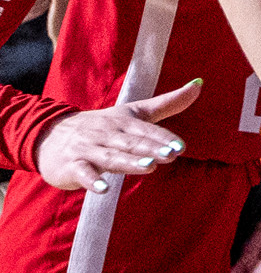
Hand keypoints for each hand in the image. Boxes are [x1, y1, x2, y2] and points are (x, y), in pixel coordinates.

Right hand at [35, 79, 201, 191]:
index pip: (145, 130)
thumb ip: (167, 103)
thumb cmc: (102, 126)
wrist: (49, 134)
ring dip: (128, 162)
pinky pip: (82, 173)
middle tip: (170, 156)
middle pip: (130, 142)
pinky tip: (103, 189)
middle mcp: (106, 133)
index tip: (181, 147)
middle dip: (149, 148)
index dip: (162, 138)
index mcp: (122, 121)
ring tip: (148, 167)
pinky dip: (91, 181)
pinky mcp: (71, 166)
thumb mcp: (134, 112)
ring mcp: (88, 149)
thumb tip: (200, 83)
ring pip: (110, 156)